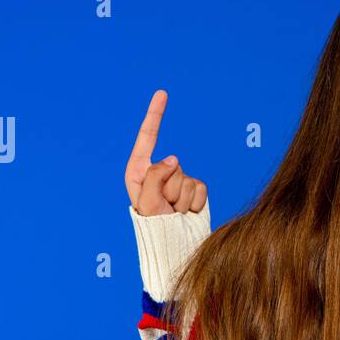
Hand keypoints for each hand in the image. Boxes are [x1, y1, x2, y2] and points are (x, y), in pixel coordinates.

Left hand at [124, 90, 207, 216]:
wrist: (174, 246)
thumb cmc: (154, 227)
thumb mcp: (147, 202)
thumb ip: (156, 176)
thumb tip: (174, 157)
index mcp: (139, 171)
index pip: (148, 138)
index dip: (155, 115)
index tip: (162, 93)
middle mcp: (158, 172)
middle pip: (173, 165)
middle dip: (171, 189)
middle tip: (165, 208)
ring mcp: (177, 180)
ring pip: (188, 178)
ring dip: (182, 200)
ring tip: (174, 213)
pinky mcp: (194, 189)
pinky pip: (201, 188)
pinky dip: (195, 203)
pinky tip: (185, 213)